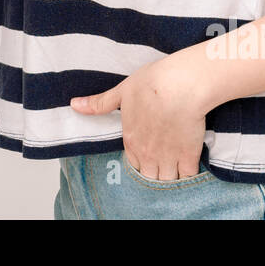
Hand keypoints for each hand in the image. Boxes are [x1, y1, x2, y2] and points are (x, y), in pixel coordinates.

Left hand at [70, 56, 208, 180]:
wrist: (178, 85)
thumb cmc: (151, 84)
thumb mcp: (121, 91)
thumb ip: (99, 103)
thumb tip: (74, 105)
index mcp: (131, 140)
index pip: (134, 164)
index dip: (142, 160)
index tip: (149, 154)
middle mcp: (147, 154)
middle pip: (150, 177)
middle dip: (156, 172)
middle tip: (164, 161)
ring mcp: (168, 157)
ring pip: (168, 181)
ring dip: (171, 176)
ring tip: (177, 164)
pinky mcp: (189, 155)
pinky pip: (188, 176)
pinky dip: (189, 175)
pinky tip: (190, 164)